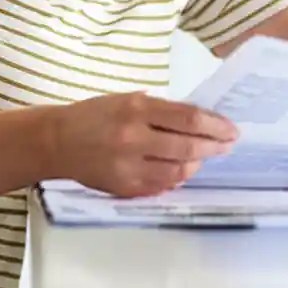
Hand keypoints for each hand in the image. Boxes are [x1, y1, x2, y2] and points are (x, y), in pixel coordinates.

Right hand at [48, 92, 237, 197]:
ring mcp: (129, 166)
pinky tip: (182, 171)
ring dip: (197, 165)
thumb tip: (199, 121)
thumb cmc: (95, 115)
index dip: (215, 126)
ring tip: (204, 157)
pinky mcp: (124, 187)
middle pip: (188, 147)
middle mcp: (134, 138)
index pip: (188, 119)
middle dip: (214, 147)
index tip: (231, 130)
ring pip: (178, 171)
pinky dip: (177, 179)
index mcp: (137, 109)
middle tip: (227, 145)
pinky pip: (161, 186)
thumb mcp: (127, 100)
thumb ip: (161, 110)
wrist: (57, 141)